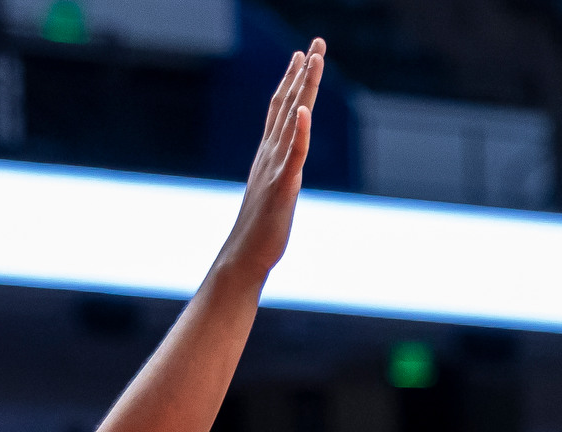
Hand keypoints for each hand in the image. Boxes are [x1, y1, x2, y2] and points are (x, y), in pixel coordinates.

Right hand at [213, 40, 324, 282]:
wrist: (245, 257)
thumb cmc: (260, 231)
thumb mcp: (274, 193)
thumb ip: (282, 175)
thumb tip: (291, 169)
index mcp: (269, 154)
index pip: (281, 109)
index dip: (291, 80)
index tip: (301, 55)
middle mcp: (270, 153)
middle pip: (288, 104)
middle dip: (303, 73)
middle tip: (316, 44)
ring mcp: (275, 167)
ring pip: (292, 119)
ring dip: (304, 88)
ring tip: (314, 60)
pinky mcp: (283, 186)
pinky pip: (294, 154)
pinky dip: (300, 131)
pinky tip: (305, 109)